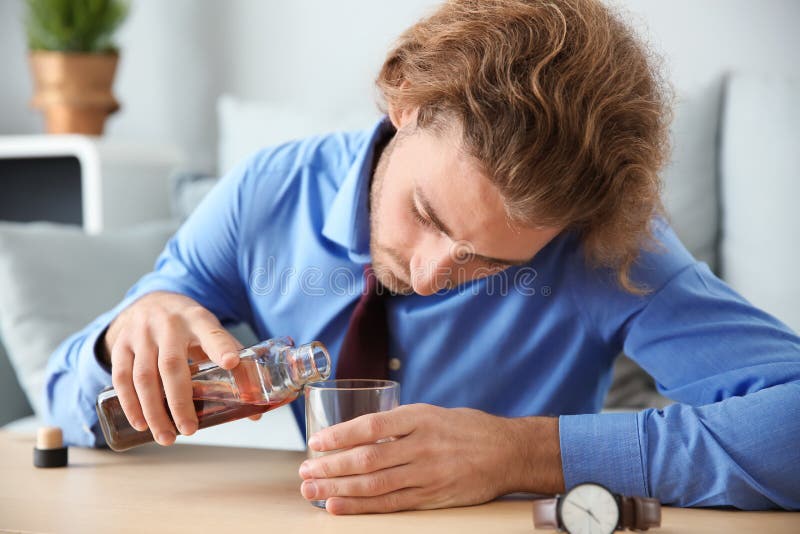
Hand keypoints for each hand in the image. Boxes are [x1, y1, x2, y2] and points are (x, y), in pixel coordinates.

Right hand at [102, 291, 247, 445]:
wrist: (151, 301)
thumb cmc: (188, 325)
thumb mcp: (210, 332)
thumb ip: (232, 365)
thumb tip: (254, 412)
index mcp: (198, 320)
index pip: (212, 334)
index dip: (222, 348)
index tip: (232, 363)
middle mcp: (169, 325)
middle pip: (172, 364)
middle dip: (180, 401)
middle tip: (190, 430)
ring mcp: (142, 334)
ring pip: (144, 376)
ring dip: (153, 411)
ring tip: (167, 437)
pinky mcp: (122, 344)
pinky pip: (121, 377)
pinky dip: (130, 403)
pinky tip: (141, 423)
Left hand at [298, 403, 563, 513]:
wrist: (508, 452)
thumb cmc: (467, 429)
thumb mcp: (433, 414)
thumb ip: (400, 424)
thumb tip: (359, 434)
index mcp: (419, 417)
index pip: (371, 426)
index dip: (340, 435)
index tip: (316, 442)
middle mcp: (422, 445)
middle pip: (367, 458)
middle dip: (331, 466)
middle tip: (305, 472)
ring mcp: (428, 473)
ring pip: (374, 484)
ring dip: (338, 489)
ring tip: (312, 491)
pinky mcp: (432, 496)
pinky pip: (391, 504)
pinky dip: (362, 507)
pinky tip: (338, 506)